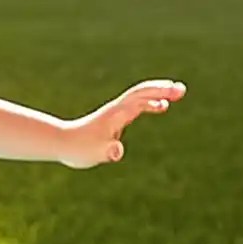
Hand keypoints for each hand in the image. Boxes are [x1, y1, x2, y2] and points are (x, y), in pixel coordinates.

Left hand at [58, 80, 186, 169]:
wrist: (61, 143)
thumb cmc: (78, 149)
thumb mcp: (96, 154)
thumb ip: (109, 152)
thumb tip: (118, 151)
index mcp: (116, 114)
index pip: (140, 97)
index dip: (158, 93)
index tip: (175, 92)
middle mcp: (117, 109)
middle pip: (142, 93)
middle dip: (162, 89)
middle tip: (181, 89)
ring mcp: (116, 113)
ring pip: (140, 97)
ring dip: (158, 94)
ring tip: (176, 94)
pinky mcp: (114, 119)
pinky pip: (136, 106)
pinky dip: (150, 104)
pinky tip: (160, 108)